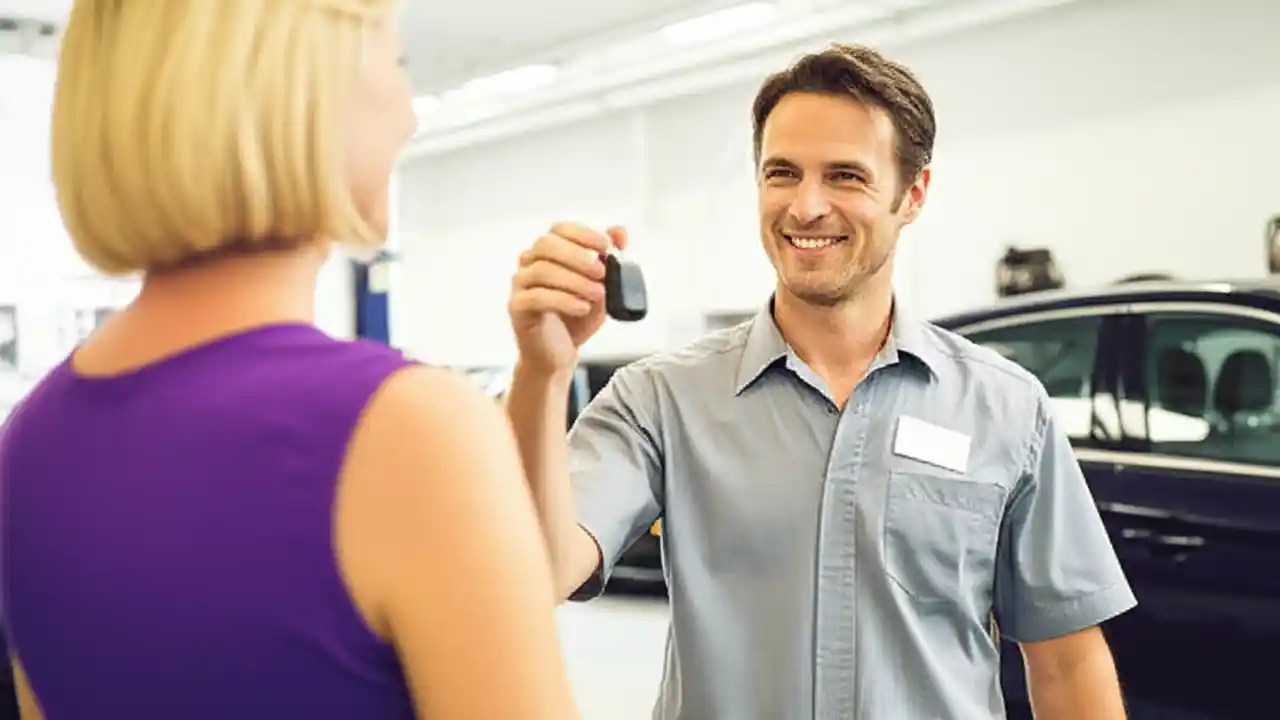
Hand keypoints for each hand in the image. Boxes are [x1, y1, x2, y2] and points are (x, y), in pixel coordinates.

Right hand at [509, 222, 627, 375]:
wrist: (559, 353)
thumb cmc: (577, 316)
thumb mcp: (602, 286)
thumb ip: (610, 259)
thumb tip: (620, 231)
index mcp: (549, 252)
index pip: (560, 229)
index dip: (583, 234)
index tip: (606, 246)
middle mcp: (530, 263)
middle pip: (546, 245)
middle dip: (577, 255)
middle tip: (601, 272)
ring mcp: (520, 284)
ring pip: (542, 270)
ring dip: (575, 281)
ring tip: (598, 294)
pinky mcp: (517, 307)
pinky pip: (536, 297)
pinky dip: (563, 300)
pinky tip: (582, 308)